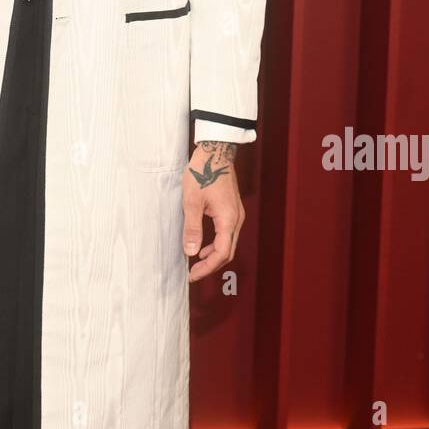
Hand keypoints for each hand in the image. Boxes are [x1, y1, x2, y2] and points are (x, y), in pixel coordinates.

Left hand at [182, 141, 243, 282]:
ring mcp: (236, 214)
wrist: (216, 152)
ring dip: (214, 255)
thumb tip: (191, 252)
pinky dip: (216, 244)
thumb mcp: (192, 201)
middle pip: (227, 252)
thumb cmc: (203, 173)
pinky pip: (228, 233)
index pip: (221, 253)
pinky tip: (204, 245)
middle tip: (194, 273)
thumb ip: (192, 228)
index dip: (207, 268)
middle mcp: (236, 219)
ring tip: (197, 262)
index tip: (192, 276)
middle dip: (211, 266)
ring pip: (228, 243)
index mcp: (228, 220)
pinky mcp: (232, 209)